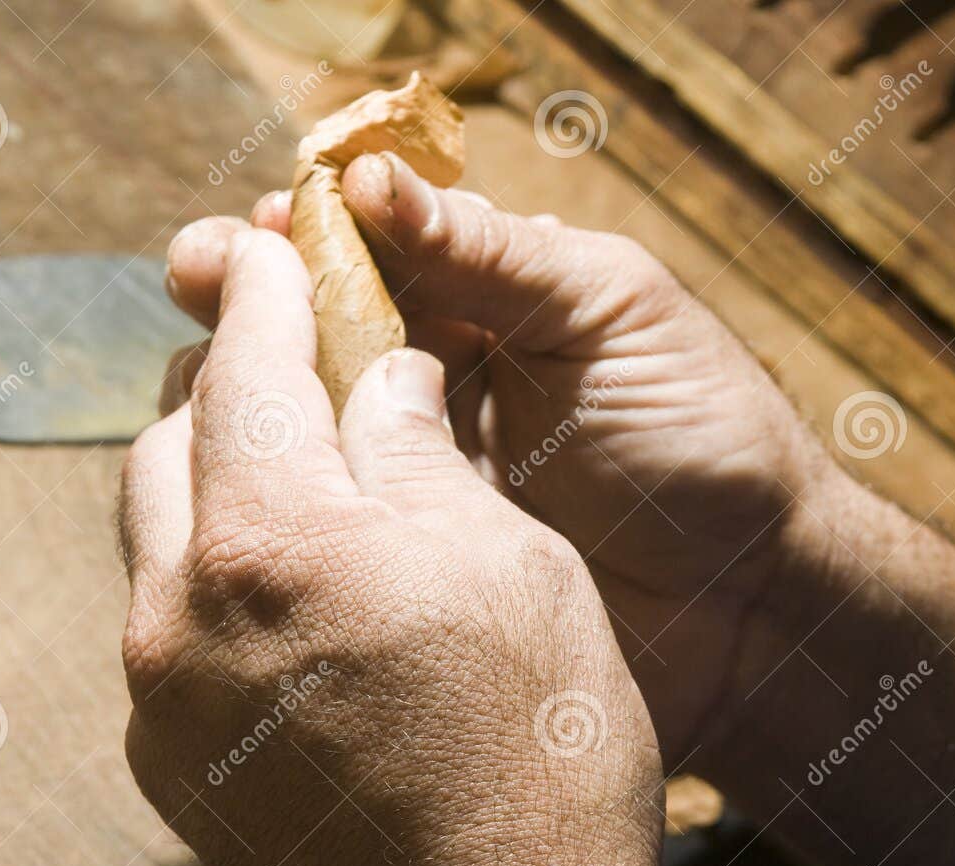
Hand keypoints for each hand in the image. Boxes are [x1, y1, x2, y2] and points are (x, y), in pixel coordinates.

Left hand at [123, 229, 669, 865]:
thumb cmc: (545, 761)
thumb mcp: (517, 568)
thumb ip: (424, 454)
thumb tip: (382, 380)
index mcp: (280, 540)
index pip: (248, 364)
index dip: (268, 287)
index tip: (278, 244)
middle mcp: (186, 612)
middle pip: (172, 441)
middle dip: (227, 382)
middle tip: (298, 364)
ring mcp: (162, 701)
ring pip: (156, 538)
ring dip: (216, 484)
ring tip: (302, 482)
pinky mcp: (172, 768)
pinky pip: (167, 629)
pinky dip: (218, 579)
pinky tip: (299, 601)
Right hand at [163, 155, 827, 765]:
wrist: (753, 597)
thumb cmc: (705, 434)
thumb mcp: (610, 314)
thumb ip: (495, 255)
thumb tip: (363, 181)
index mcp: (486, 312)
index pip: (368, 259)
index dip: (297, 242)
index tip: (244, 237)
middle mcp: (436, 391)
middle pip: (311, 339)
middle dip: (247, 308)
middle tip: (201, 287)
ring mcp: (418, 484)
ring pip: (302, 433)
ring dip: (246, 402)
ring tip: (211, 382)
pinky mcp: (414, 569)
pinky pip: (329, 528)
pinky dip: (282, 502)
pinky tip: (241, 486)